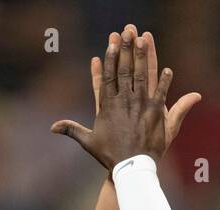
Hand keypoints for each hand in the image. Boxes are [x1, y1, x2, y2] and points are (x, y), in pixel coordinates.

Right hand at [50, 27, 180, 167]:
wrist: (130, 168)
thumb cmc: (109, 156)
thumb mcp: (88, 141)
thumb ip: (72, 130)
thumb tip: (52, 127)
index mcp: (108, 105)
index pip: (108, 76)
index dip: (110, 58)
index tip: (111, 43)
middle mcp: (124, 101)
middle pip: (124, 70)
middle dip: (125, 49)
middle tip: (127, 32)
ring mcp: (141, 106)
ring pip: (142, 76)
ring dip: (143, 57)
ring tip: (144, 40)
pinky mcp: (156, 114)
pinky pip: (161, 94)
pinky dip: (165, 82)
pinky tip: (167, 69)